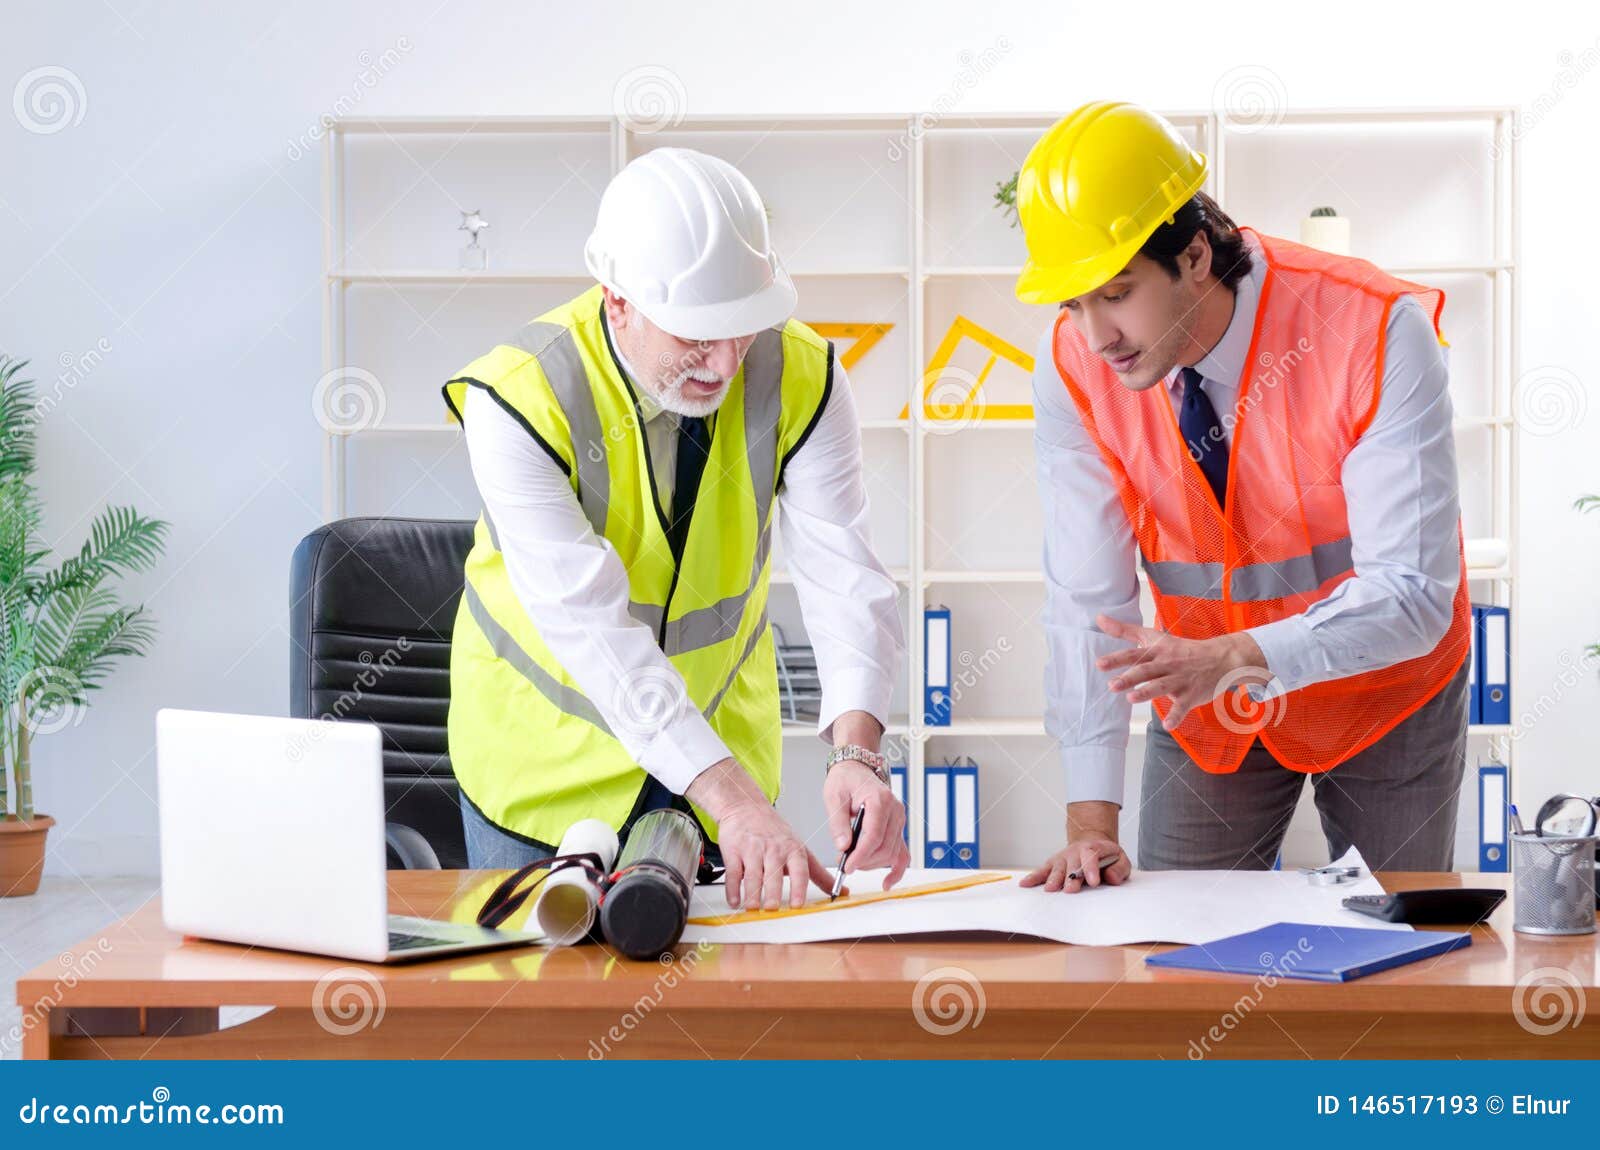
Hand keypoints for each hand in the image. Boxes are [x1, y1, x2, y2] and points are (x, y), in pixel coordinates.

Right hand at [686, 757, 832, 910]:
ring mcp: (752, 849)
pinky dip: (733, 890)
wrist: (746, 807)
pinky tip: (735, 901)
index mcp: (793, 850)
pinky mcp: (733, 851)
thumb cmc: (774, 832)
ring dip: (752, 894)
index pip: (799, 870)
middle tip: (771, 908)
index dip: (798, 887)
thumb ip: (819, 873)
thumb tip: (843, 890)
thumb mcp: (800, 849)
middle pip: (773, 874)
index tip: (797, 904)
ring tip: (753, 908)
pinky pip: (733, 873)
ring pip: (752, 875)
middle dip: (772, 893)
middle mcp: (773, 849)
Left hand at [823, 759, 909, 890]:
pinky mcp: (898, 828)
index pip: (874, 835)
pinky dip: (896, 870)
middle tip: (845, 864)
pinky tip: (886, 883)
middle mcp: (895, 810)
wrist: (856, 769)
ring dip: (873, 864)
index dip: (860, 855)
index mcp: (879, 799)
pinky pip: (902, 853)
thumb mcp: (834, 797)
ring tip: (854, 862)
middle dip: (864, 861)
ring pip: (891, 853)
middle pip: (884, 847)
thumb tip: (843, 847)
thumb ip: (838, 823)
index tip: (846, 866)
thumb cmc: (845, 780)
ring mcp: (899, 820)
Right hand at [1021, 800, 1130, 893]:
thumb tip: (1111, 878)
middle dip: (1071, 877)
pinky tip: (1026, 884)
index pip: (1092, 855)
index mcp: (1094, 848)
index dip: (1091, 868)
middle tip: (1070, 889)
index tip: (1093, 882)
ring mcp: (1063, 857)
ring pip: (1057, 868)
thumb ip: (1120, 869)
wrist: (1092, 846)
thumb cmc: (1107, 858)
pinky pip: (1042, 870)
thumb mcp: (1121, 860)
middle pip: (1072, 864)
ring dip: (1053, 879)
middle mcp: (1075, 852)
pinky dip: (1034, 877)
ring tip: (1050, 889)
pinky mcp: (1053, 864)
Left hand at [1094, 613, 1271, 729]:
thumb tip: (1099, 619)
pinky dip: (1176, 716)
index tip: (1100, 664)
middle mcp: (1166, 664)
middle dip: (1129, 678)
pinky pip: (1182, 707)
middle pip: (1146, 670)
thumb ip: (1125, 631)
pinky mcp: (1191, 695)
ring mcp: (1179, 680)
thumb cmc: (1181, 650)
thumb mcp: (1154, 637)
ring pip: (1161, 686)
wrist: (1220, 659)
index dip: (1116, 659)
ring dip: (1147, 693)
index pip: (1133, 654)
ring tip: (1131, 698)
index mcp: (1156, 651)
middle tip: (1112, 685)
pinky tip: (1167, 725)